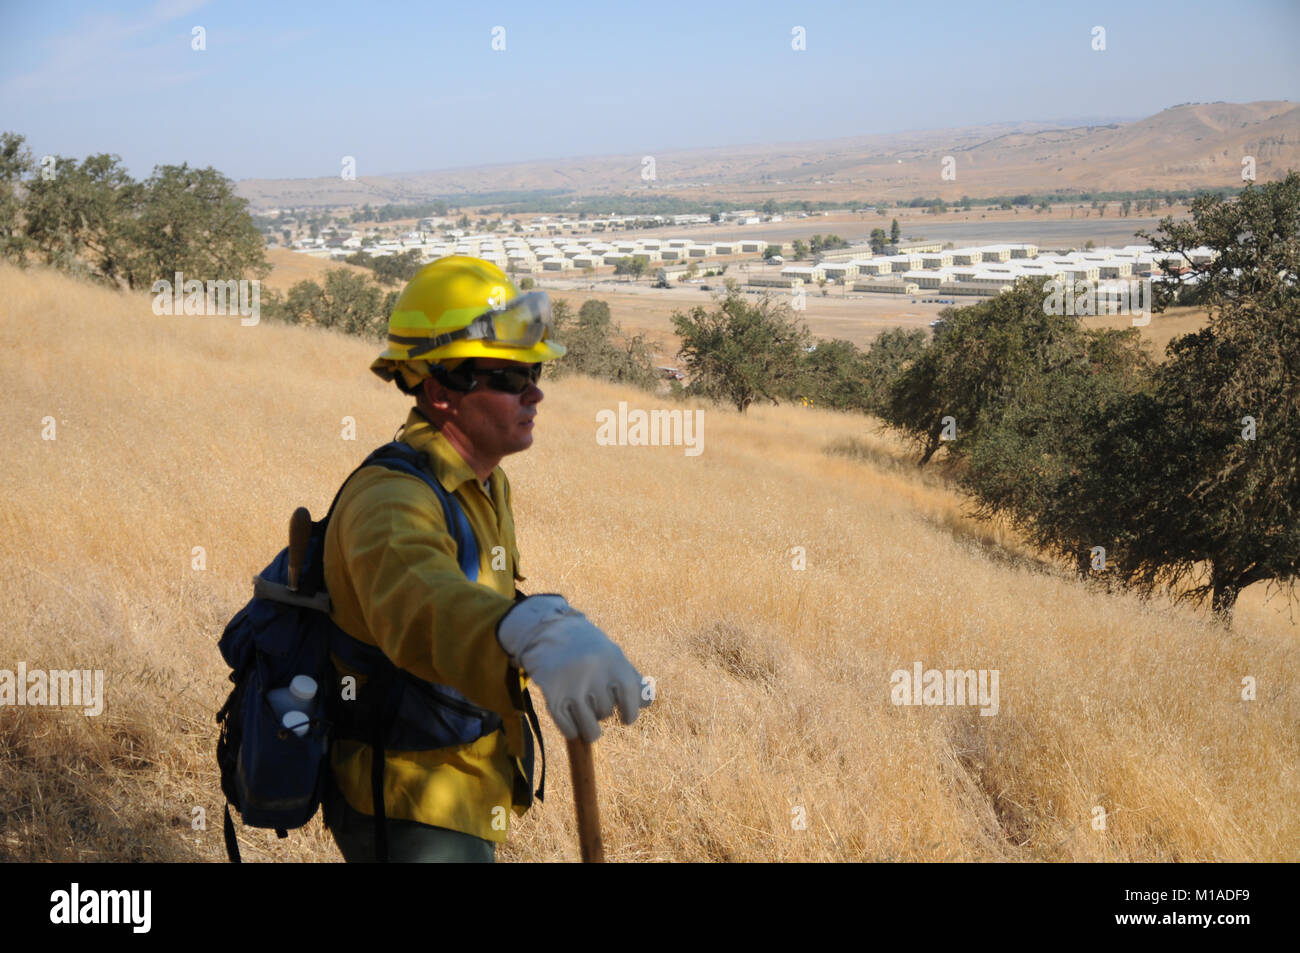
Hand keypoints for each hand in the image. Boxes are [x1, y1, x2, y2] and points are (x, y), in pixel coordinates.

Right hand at [497, 595, 648, 741]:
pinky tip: (570, 718)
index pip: (632, 699)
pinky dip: (572, 730)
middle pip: (606, 713)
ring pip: (590, 729)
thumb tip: (646, 703)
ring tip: (585, 715)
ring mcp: (572, 686)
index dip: (630, 713)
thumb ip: (631, 677)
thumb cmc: (587, 647)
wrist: (546, 632)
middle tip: (591, 697)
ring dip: (589, 727)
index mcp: (614, 660)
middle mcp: (595, 673)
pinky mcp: (552, 697)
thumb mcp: (612, 654)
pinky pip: (570, 730)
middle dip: (602, 710)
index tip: (626, 719)